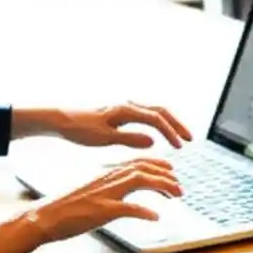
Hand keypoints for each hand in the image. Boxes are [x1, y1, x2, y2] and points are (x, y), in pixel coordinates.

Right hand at [0, 158, 180, 252]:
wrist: (46, 216)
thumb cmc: (68, 207)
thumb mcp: (95, 193)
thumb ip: (112, 191)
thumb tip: (129, 197)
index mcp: (107, 174)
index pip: (137, 163)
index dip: (158, 165)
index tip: (171, 170)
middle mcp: (108, 179)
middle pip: (143, 169)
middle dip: (166, 175)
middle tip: (180, 186)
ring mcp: (105, 194)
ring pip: (139, 181)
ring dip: (161, 186)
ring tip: (175, 195)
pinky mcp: (101, 211)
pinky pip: (127, 208)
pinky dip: (144, 211)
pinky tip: (155, 216)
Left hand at [12, 103, 193, 148]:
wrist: (62, 119)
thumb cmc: (80, 129)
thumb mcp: (104, 138)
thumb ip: (130, 139)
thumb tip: (153, 141)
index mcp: (126, 109)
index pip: (156, 119)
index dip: (170, 133)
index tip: (180, 147)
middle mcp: (128, 104)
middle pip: (161, 111)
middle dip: (177, 125)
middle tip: (190, 139)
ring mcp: (125, 106)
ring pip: (155, 111)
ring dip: (169, 124)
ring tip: (180, 138)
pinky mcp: (121, 112)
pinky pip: (146, 115)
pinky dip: (158, 123)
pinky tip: (160, 134)